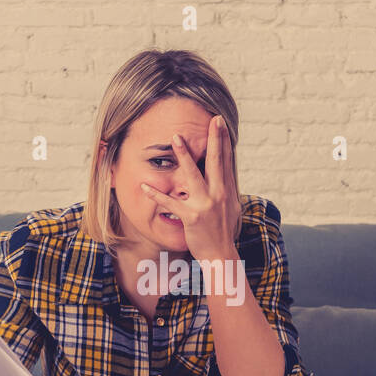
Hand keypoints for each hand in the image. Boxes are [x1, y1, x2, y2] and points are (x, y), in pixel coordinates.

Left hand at [141, 115, 240, 261]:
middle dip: (214, 139)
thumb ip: (225, 188)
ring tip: (175, 138)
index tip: (220, 122)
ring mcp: (206, 205)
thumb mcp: (231, 207)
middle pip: (216, 161)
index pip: (226, 160)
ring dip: (184, 156)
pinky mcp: (192, 217)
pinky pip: (171, 203)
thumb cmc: (223, 230)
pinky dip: (156, 195)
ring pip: (193, 175)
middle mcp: (219, 194)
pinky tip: (144, 186)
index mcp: (227, 190)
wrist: (221, 255)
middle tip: (212, 120)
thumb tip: (225, 172)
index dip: (224, 140)